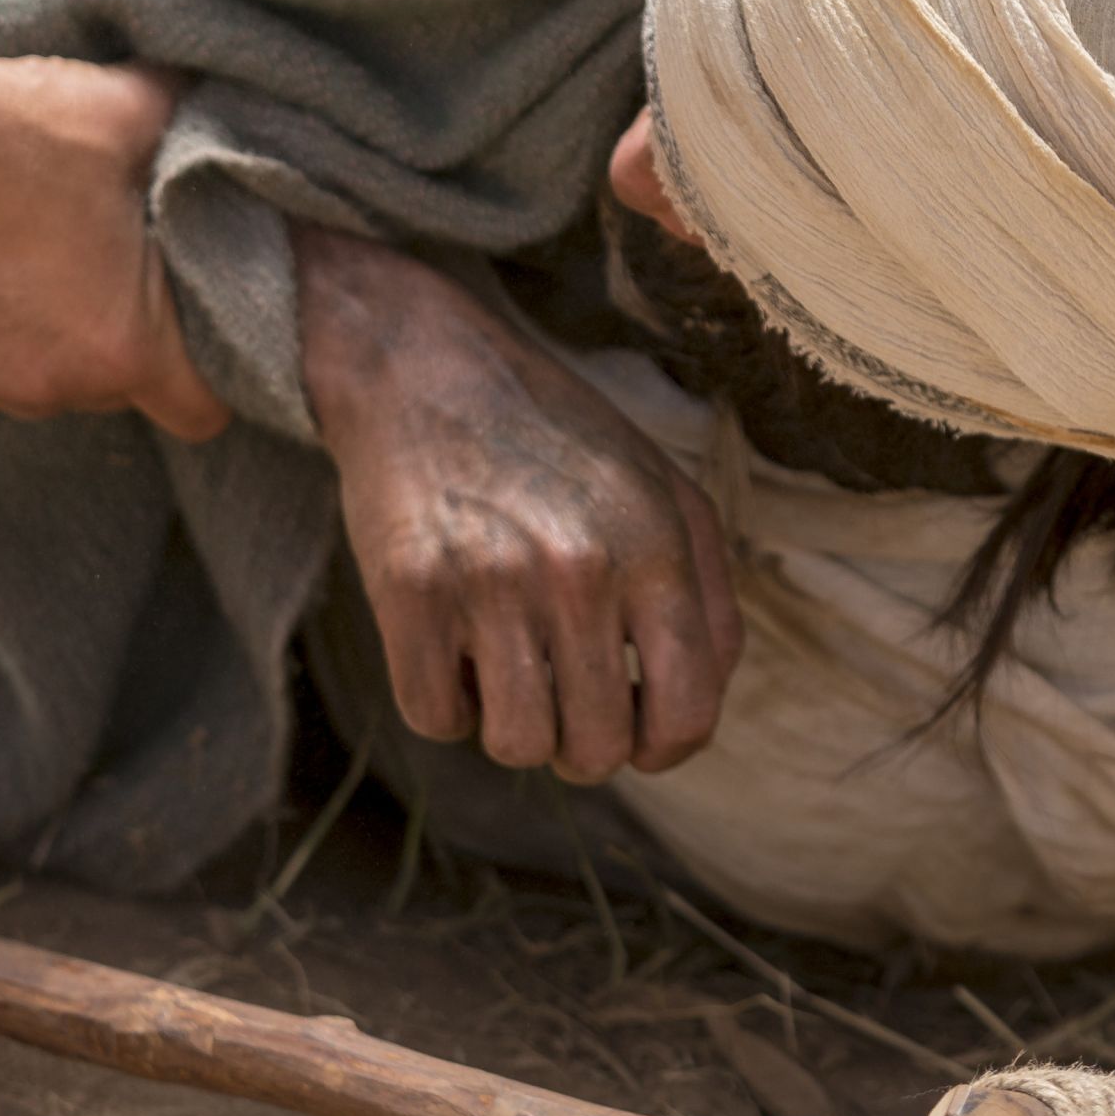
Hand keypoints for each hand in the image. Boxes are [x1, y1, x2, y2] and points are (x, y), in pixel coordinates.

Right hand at [0, 37, 227, 440]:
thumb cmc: (24, 128)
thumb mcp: (136, 113)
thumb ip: (199, 132)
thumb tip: (236, 114)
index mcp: (128, 347)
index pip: (201, 413)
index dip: (211, 380)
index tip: (196, 335)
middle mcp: (58, 386)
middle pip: (117, 391)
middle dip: (122, 341)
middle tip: (108, 266)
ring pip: (41, 379)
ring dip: (49, 338)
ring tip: (33, 256)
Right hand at [295, 223, 740, 781]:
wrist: (423, 366)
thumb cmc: (554, 438)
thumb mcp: (662, 491)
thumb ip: (705, 599)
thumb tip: (697, 708)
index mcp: (655, 548)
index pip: (687, 714)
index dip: (663, 750)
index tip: (638, 737)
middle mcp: (579, 569)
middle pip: (598, 748)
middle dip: (581, 745)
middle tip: (560, 698)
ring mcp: (490, 583)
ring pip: (516, 746)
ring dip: (512, 727)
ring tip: (506, 669)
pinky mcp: (409, 591)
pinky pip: (435, 717)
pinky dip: (445, 704)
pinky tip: (452, 653)